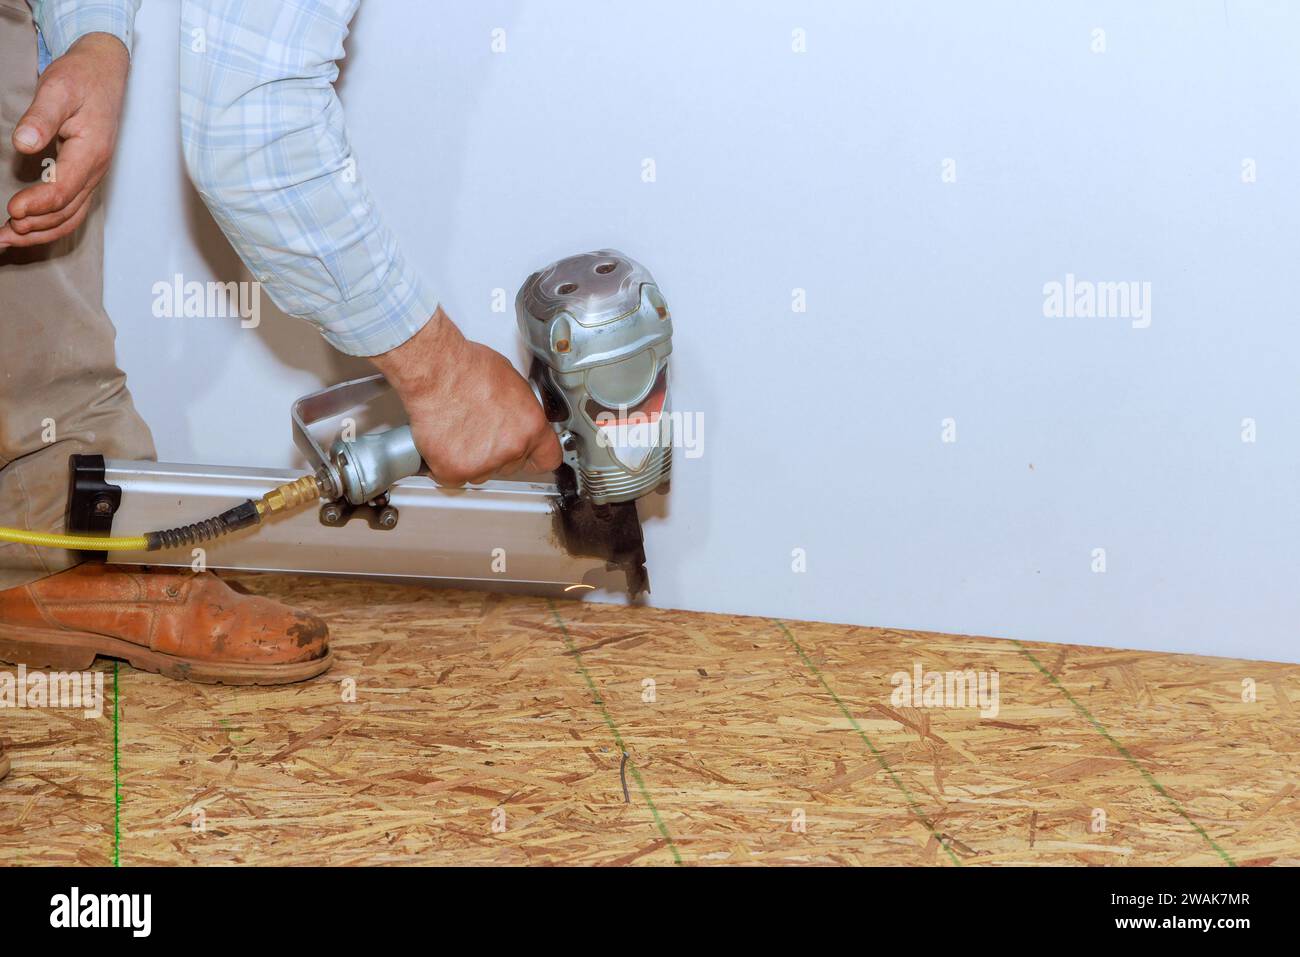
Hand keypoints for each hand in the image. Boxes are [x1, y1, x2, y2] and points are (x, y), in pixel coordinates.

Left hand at [0, 33, 129, 248]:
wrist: (105, 73)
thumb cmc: (83, 79)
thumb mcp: (58, 89)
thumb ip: (41, 117)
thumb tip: (24, 142)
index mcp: (91, 152)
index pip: (65, 189)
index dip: (38, 204)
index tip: (13, 210)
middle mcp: (95, 171)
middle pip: (67, 212)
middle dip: (35, 228)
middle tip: (3, 235)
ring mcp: (92, 176)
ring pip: (71, 217)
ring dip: (41, 233)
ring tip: (10, 240)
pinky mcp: (85, 176)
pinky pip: (72, 210)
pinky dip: (51, 225)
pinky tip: (30, 229)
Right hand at [371, 307, 563, 485]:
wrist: (435, 370)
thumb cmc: (467, 367)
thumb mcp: (511, 382)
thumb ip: (520, 411)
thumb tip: (517, 418)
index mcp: (531, 426)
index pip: (548, 458)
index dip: (535, 458)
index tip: (529, 458)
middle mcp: (512, 448)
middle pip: (510, 466)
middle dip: (496, 453)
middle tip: (479, 429)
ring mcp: (484, 463)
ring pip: (480, 473)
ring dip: (470, 459)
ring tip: (458, 429)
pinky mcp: (455, 469)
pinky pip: (452, 477)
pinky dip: (444, 464)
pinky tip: (443, 440)